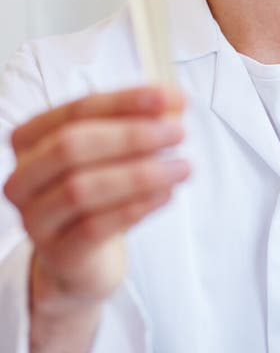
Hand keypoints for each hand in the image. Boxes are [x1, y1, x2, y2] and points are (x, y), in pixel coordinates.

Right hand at [3, 87, 188, 314]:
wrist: (84, 255)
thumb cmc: (101, 186)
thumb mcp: (120, 149)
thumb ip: (146, 119)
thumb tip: (176, 100)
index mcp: (31, 138)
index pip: (77, 110)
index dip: (123, 102)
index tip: (166, 98)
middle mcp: (24, 176)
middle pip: (72, 146)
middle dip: (131, 136)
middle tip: (179, 133)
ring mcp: (35, 217)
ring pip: (82, 188)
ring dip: (140, 174)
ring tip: (182, 167)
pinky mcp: (57, 252)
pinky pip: (94, 226)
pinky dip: (135, 207)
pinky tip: (167, 194)